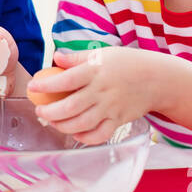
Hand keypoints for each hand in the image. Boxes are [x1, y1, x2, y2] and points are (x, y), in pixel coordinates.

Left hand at [29, 46, 162, 143]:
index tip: (33, 87)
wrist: (158, 79)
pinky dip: (84, 138)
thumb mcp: (103, 53)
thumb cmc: (127, 64)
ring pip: (82, 123)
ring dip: (62, 126)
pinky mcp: (118, 121)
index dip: (46, 85)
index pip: (66, 80)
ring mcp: (111, 108)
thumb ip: (77, 57)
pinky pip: (99, 135)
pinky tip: (74, 133)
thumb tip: (56, 58)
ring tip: (52, 122)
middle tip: (40, 111)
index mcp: (96, 70)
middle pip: (70, 106)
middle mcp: (102, 91)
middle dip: (50, 112)